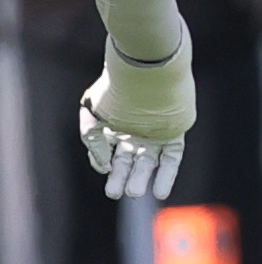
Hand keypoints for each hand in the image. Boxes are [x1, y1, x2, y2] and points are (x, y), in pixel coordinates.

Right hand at [80, 31, 195, 198]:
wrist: (146, 69)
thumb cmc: (115, 88)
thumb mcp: (91, 114)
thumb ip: (91, 140)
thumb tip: (103, 165)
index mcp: (112, 126)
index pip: (105, 153)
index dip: (102, 163)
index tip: (103, 168)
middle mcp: (133, 132)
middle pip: (126, 162)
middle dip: (120, 178)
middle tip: (114, 193)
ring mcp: (153, 134)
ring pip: (147, 163)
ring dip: (141, 179)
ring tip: (135, 194)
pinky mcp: (172, 134)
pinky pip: (171, 160)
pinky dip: (166, 176)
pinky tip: (160, 192)